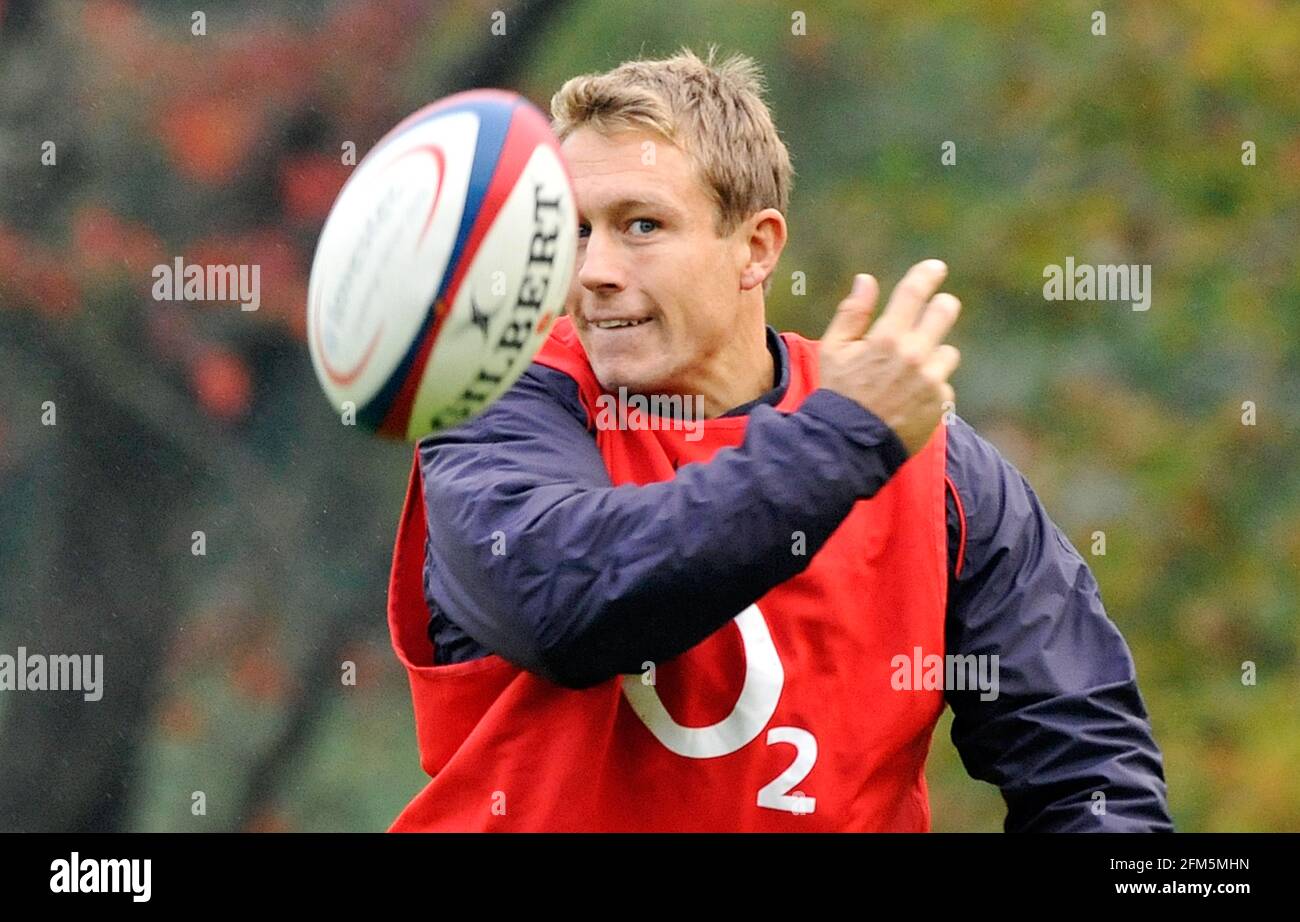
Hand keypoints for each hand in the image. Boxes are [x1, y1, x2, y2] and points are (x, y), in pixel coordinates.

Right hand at [818, 259, 960, 455]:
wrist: (847, 445)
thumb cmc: (838, 394)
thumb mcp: (834, 350)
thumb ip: (852, 313)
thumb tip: (866, 280)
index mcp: (886, 338)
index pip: (914, 294)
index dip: (927, 275)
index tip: (936, 268)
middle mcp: (914, 356)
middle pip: (945, 312)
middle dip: (941, 307)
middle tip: (937, 309)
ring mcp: (930, 381)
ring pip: (947, 352)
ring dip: (933, 357)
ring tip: (908, 375)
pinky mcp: (940, 404)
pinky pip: (944, 385)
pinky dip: (931, 389)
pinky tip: (909, 400)